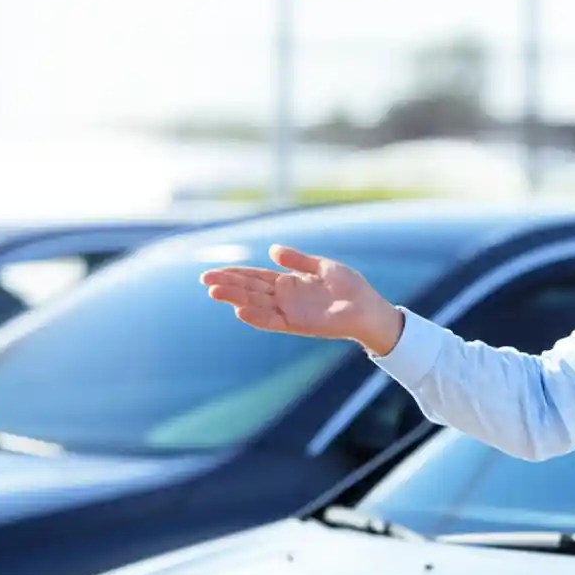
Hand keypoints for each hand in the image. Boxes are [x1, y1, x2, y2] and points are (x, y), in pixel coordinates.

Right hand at [199, 244, 404, 354]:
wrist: (369, 308)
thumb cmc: (351, 287)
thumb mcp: (323, 266)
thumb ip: (297, 260)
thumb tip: (271, 250)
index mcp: (289, 282)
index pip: (255, 277)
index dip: (235, 274)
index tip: (213, 272)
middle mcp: (285, 298)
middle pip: (250, 290)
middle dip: (228, 285)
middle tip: (205, 281)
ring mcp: (290, 312)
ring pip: (256, 304)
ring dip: (236, 299)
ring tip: (215, 293)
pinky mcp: (298, 325)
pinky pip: (273, 321)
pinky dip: (257, 317)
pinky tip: (240, 310)